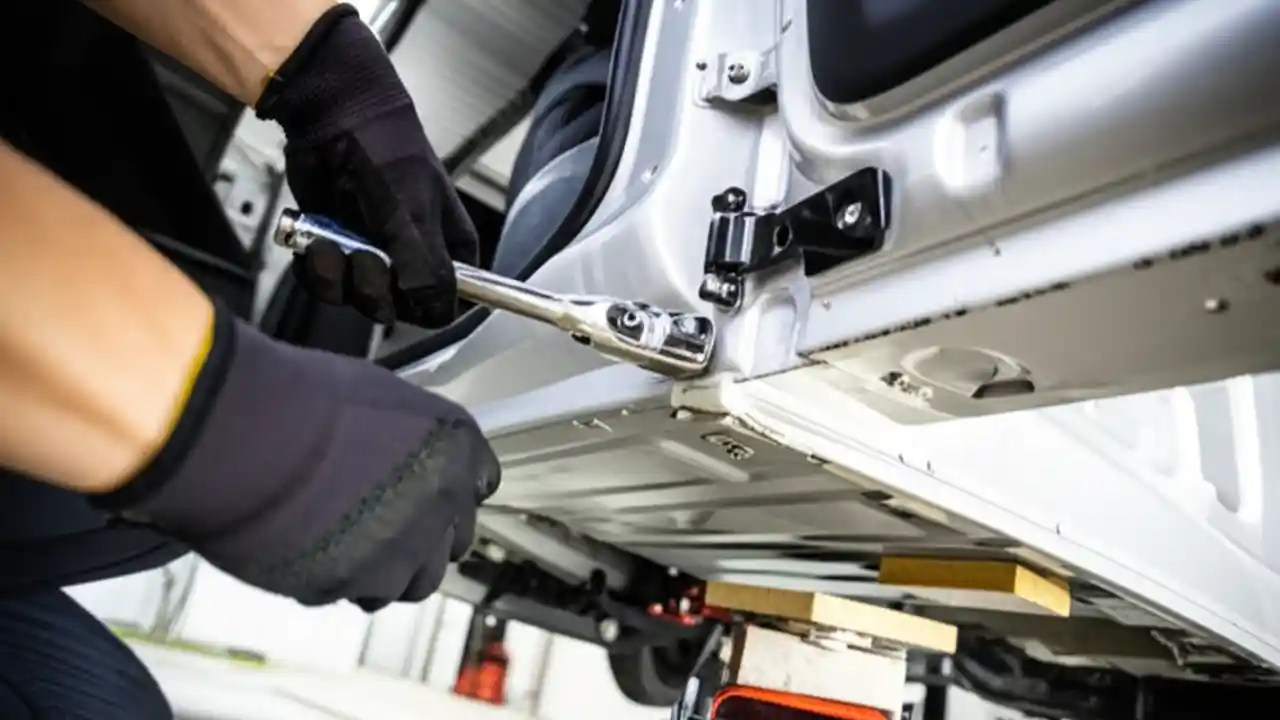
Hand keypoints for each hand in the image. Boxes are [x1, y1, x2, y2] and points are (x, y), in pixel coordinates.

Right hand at [96, 312, 499, 608]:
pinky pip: (354, 594)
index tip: (429, 499)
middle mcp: (443, 501)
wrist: (242, 431)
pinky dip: (334, 581)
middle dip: (419, 538)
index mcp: (456, 447)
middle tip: (380, 524)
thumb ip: (405, 433)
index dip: (447, 495)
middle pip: (450, 544)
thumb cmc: (296, 398)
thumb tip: (397, 447)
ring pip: (408, 582)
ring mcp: (404, 548)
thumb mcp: (375, 393)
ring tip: (339, 541)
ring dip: (381, 569)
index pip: (480, 485)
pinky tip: (306, 548)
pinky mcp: (357, 583)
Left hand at [258, 5, 477, 327]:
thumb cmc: (387, 154)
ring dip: (338, 278)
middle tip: (364, 256)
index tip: (405, 291)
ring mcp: (374, 257)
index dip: (426, 307)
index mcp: (449, 251)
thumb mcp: (413, 215)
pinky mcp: (337, 252)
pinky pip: (327, 286)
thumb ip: (426, 269)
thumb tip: (435, 310)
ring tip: (330, 243)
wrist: (332, 117)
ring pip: (358, 301)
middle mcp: (414, 259)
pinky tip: (313, 242)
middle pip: (398, 310)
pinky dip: (315, 269)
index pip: (448, 304)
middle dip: (373, 289)